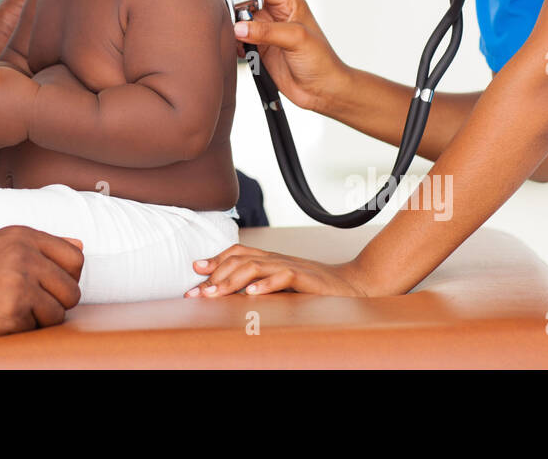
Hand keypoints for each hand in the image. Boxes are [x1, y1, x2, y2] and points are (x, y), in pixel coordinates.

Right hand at [0, 228, 84, 341]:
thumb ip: (38, 246)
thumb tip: (80, 246)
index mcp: (22, 236)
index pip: (75, 258)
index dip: (67, 277)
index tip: (50, 286)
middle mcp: (24, 256)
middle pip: (72, 289)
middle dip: (56, 303)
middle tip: (30, 305)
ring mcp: (19, 285)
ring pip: (58, 313)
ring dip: (40, 320)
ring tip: (11, 312)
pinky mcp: (12, 314)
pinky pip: (36, 329)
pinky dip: (21, 330)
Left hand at [184, 244, 371, 297]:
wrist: (352, 285)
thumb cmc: (315, 287)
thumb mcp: (283, 284)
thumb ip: (261, 283)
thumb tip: (233, 292)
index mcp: (270, 259)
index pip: (237, 253)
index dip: (215, 259)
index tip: (195, 270)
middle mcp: (277, 258)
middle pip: (239, 260)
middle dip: (215, 275)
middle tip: (197, 292)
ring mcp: (290, 266)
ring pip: (255, 267)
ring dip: (231, 280)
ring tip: (214, 294)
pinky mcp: (306, 277)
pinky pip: (283, 277)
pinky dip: (265, 285)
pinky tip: (251, 294)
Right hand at [233, 0, 349, 114]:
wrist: (323, 91)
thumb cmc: (321, 62)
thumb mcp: (296, 39)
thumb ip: (266, 31)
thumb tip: (240, 28)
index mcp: (289, 4)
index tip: (238, 8)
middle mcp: (277, 16)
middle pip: (246, 3)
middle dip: (237, 12)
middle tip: (235, 26)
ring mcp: (267, 33)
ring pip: (240, 23)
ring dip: (235, 30)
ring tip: (238, 40)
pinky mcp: (260, 50)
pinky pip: (240, 42)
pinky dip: (236, 45)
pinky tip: (242, 52)